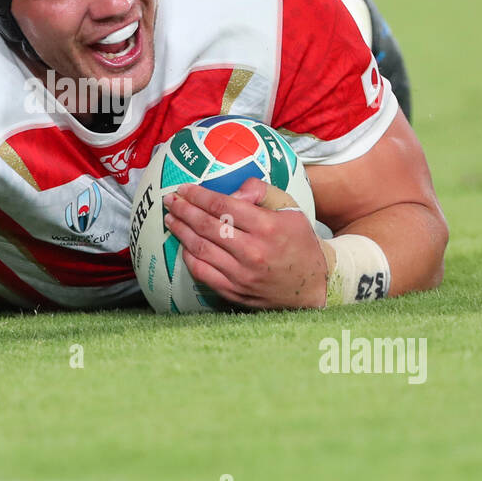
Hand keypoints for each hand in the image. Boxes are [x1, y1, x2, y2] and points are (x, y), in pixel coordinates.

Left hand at [163, 178, 329, 309]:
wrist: (311, 287)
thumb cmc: (299, 242)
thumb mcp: (290, 209)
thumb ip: (261, 192)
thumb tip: (232, 190)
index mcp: (267, 227)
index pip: (223, 207)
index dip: (199, 196)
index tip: (184, 188)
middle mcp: (253, 252)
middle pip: (207, 226)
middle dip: (184, 210)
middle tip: (170, 200)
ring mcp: (242, 275)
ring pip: (201, 249)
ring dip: (181, 231)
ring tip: (171, 219)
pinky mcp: (234, 292)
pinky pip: (202, 273)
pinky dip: (189, 257)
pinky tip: (183, 245)